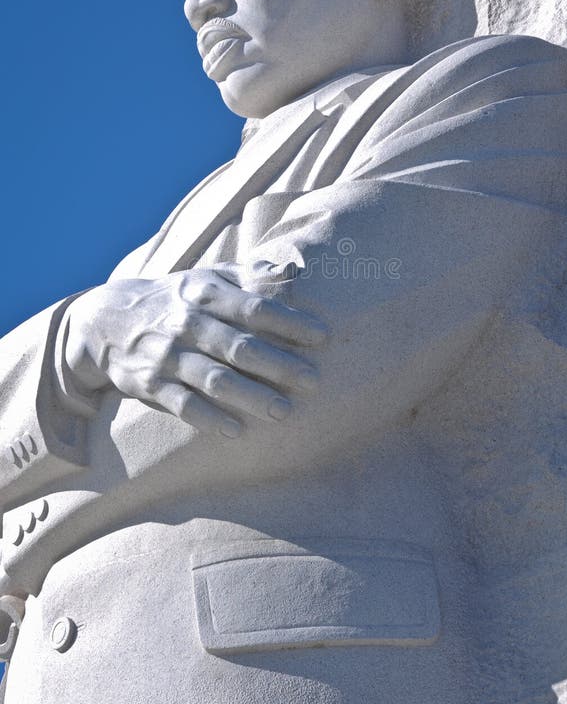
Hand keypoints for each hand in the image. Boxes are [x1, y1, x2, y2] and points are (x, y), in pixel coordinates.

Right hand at [63, 269, 325, 437]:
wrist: (107, 321)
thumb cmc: (175, 299)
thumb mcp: (206, 277)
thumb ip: (248, 275)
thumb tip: (291, 272)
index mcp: (205, 292)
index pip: (254, 307)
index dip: (289, 321)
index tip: (322, 337)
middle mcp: (187, 322)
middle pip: (239, 345)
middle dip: (278, 364)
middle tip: (313, 381)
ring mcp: (167, 355)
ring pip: (213, 378)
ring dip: (250, 396)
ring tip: (283, 411)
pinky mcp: (150, 384)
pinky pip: (182, 404)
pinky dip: (208, 419)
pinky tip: (237, 431)